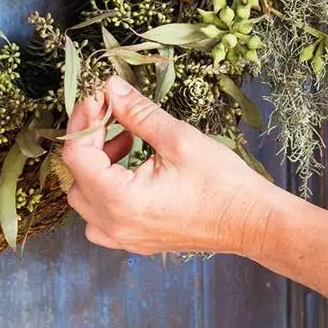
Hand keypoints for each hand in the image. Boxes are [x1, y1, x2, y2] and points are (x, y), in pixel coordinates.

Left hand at [63, 77, 327, 316]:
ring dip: (97, 166)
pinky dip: (107, 190)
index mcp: (120, 200)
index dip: (84, 120)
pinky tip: (132, 168)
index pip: (76, 156)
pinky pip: (103, 217)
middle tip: (113, 114)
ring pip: (86, 199)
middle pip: (76, 177)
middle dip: (90, 140)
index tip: (99, 97)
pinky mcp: (137, 240)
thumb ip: (137, 112)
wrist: (251, 222)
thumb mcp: (177, 138)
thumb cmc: (221, 182)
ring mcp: (125, 238)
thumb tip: (110, 88)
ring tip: (127, 139)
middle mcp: (115, 225)